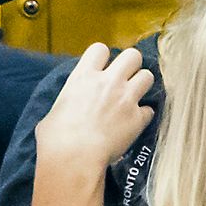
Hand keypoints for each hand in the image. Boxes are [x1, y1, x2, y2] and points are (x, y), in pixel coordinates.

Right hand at [35, 44, 154, 166]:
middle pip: (132, 55)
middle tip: (126, 78)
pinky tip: (136, 122)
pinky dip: (144, 115)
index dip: (104, 57)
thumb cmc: (55, 137)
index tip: (102, 68)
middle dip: (131, 65)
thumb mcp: (55, 110)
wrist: (74, 157)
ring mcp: (127, 98)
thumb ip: (69, 102)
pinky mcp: (139, 118)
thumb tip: (68, 110)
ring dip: (142, 85)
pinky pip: (150, 110)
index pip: (100, 48)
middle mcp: (109, 81)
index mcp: (84, 76)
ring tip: (135, 96)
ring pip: (148, 76)